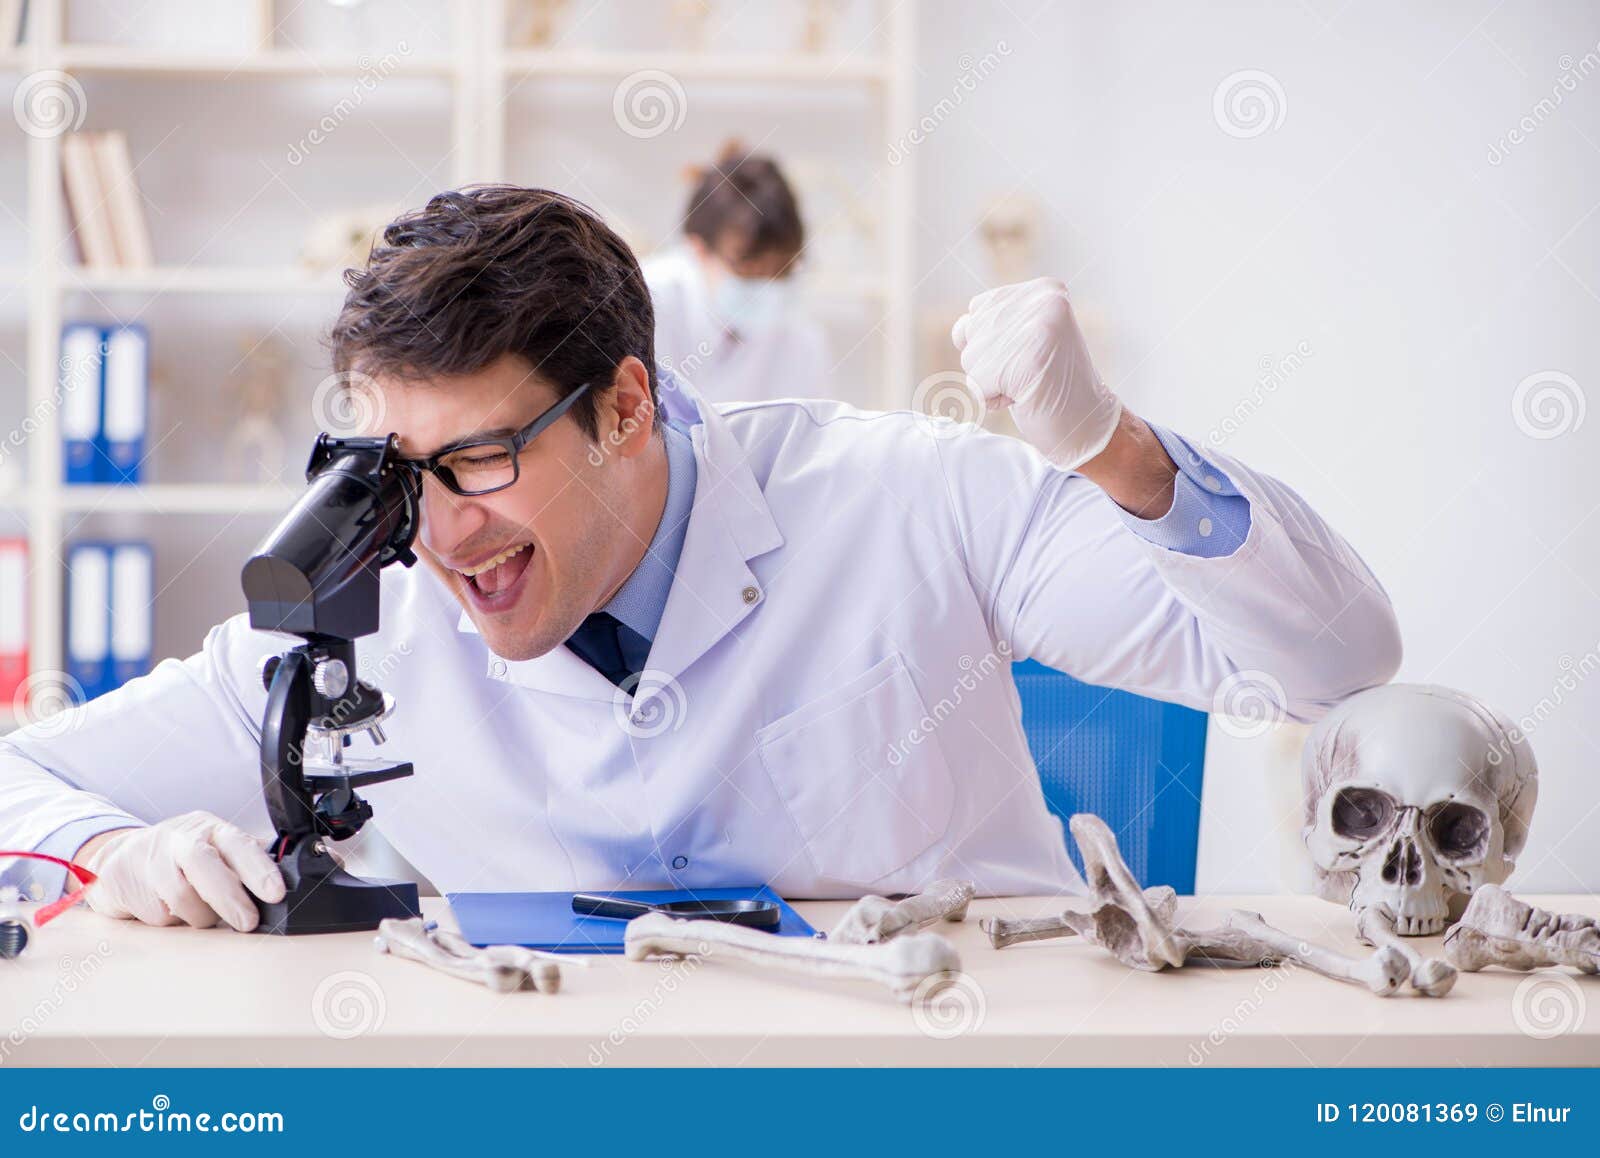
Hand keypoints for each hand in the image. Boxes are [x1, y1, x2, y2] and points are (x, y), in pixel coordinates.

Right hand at [78, 812, 286, 931]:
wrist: (119, 855)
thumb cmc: (179, 856)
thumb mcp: (215, 850)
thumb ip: (243, 865)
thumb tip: (281, 885)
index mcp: (210, 829)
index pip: (239, 844)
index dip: (259, 869)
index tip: (276, 893)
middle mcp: (179, 838)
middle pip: (204, 864)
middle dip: (229, 898)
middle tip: (247, 922)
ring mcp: (149, 857)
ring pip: (181, 897)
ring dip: (198, 915)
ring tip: (199, 912)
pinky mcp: (122, 878)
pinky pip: (156, 914)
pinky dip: (170, 920)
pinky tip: (166, 907)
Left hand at [950, 277, 1121, 469]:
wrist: (1088, 425)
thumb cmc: (1051, 385)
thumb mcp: (1023, 338)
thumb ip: (992, 321)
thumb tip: (960, 331)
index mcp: (1044, 290)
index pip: (978, 309)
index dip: (993, 345)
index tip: (1030, 356)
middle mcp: (1041, 301)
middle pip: (970, 332)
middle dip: (990, 363)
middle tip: (1030, 374)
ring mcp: (1036, 330)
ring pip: (970, 358)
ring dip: (992, 382)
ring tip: (1029, 384)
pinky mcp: (1027, 361)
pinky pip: (977, 384)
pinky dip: (993, 400)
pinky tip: (1025, 397)